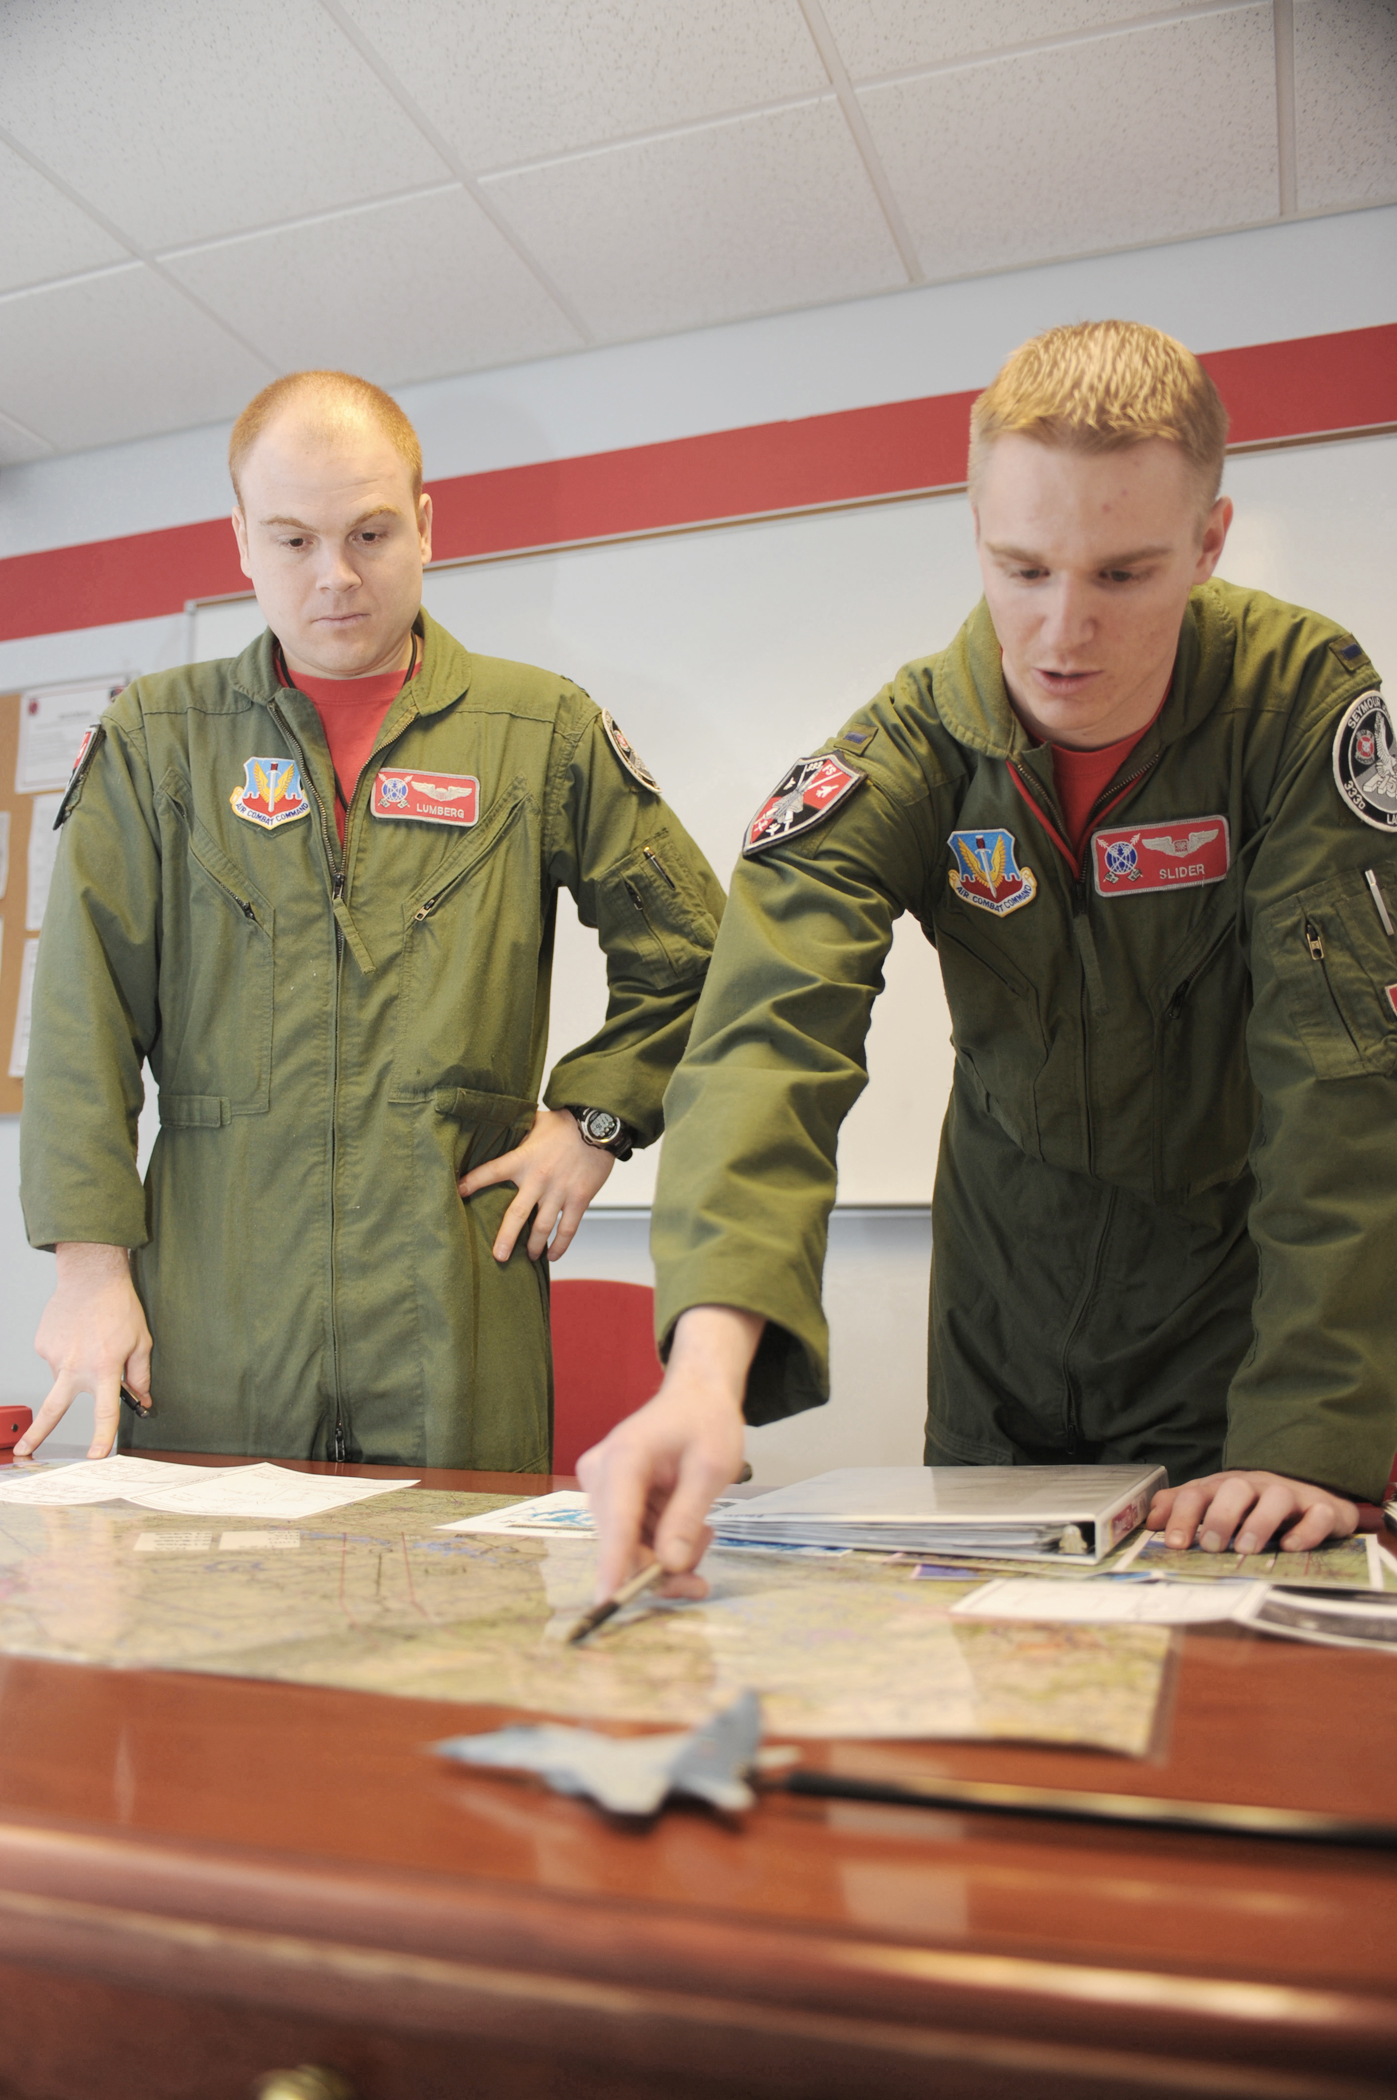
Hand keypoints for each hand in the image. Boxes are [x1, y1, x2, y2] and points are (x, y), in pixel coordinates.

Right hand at [18, 1243, 151, 1459]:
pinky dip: (67, 1354)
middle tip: (26, 1452)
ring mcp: (55, 1356)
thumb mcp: (140, 1342)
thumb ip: (139, 1375)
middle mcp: (76, 1366)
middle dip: (38, 1434)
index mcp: (104, 1368)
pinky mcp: (42, 1346)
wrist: (89, 1277)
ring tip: (89, 1344)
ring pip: (63, 1378)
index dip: (101, 1436)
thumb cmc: (118, 1306)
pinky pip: (56, 1359)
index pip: (104, 1411)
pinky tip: (76, 1336)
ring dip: (75, 1371)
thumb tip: (140, 1398)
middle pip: (54, 1409)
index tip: (96, 1455)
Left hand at [458, 1106, 614, 1262]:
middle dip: (506, 1237)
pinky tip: (553, 1255)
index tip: (459, 1192)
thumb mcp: (536, 1121)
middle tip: (498, 1256)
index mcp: (524, 1159)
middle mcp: (539, 1179)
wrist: (599, 1126)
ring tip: (529, 1257)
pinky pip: (568, 1228)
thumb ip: (518, 1129)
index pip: (492, 1171)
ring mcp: (560, 1191)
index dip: (474, 1182)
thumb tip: (499, 1122)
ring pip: (543, 1226)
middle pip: (517, 1214)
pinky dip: (560, 1245)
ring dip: (534, 1245)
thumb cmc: (567, 1123)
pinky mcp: (579, 1199)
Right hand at [577, 1304, 760, 1601]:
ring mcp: (601, 1487)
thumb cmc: (707, 1423)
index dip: (614, 1565)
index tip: (608, 1602)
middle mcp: (600, 1475)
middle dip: (661, 1568)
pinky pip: (633, 1538)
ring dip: (667, 1555)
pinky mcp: (609, 1498)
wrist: (696, 1397)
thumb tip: (669, 1565)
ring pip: (629, 1547)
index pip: (617, 1521)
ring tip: (703, 1532)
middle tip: (701, 1583)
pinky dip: (662, 1542)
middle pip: (622, 1543)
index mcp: (624, 1459)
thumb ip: (687, 1517)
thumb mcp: (711, 1469)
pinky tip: (688, 1526)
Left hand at [1147, 1470, 1358, 1555]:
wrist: (1311, 1490)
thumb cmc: (1253, 1502)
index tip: (1173, 1543)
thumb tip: (1150, 1521)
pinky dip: (1306, 1531)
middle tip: (1210, 1546)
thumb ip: (1182, 1508)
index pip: (1198, 1492)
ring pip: (1277, 1498)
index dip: (1183, 1515)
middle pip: (1235, 1488)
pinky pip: (1319, 1515)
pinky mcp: (1323, 1509)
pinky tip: (1290, 1547)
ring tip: (1245, 1548)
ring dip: (1259, 1522)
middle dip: (1220, 1516)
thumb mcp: (1214, 1501)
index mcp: (1225, 1486)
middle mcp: (1257, 1486)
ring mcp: (1292, 1495)